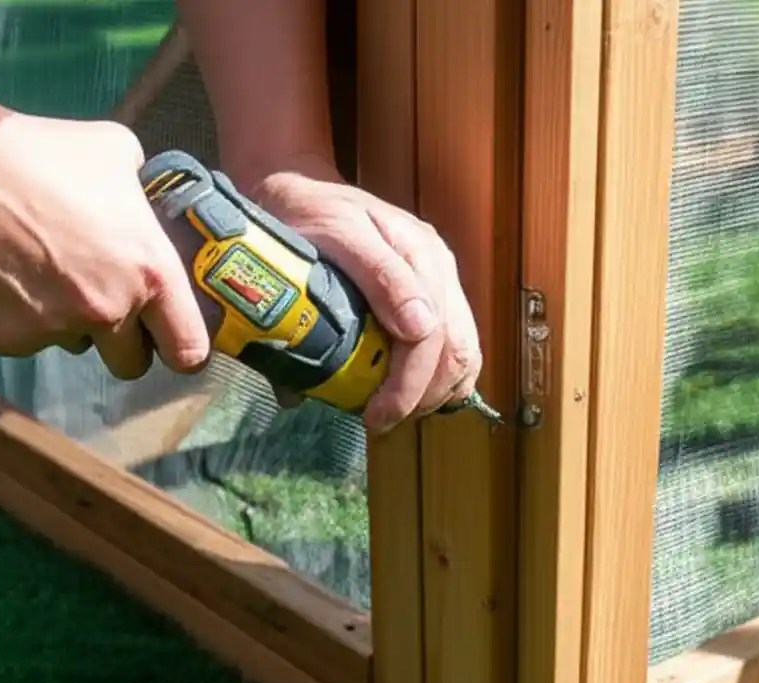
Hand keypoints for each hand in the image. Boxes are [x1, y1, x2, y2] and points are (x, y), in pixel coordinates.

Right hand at [0, 111, 210, 379]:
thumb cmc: (41, 152)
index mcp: (150, 272)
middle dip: (122, 341)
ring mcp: (56, 328)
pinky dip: (19, 318)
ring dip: (68, 322)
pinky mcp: (5, 338)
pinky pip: (25, 340)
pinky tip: (6, 274)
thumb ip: (143, 192)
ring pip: (76, 345)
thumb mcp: (116, 154)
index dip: (182, 347)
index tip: (169, 338)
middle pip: (131, 362)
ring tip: (42, 270)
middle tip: (100, 301)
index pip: (189, 349)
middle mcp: (110, 309)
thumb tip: (146, 200)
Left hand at [243, 154, 482, 433]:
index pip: (432, 335)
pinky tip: (414, 393)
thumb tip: (420, 330)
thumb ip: (379, 276)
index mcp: (420, 253)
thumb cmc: (306, 210)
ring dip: (437, 390)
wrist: (295, 185)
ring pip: (463, 350)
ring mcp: (439, 279)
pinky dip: (439, 377)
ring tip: (399, 411)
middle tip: (383, 421)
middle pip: (457, 348)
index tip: (376, 416)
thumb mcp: (335, 232)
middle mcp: (438, 267)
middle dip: (425, 395)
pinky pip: (452, 342)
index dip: (409, 384)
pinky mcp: (430, 291)